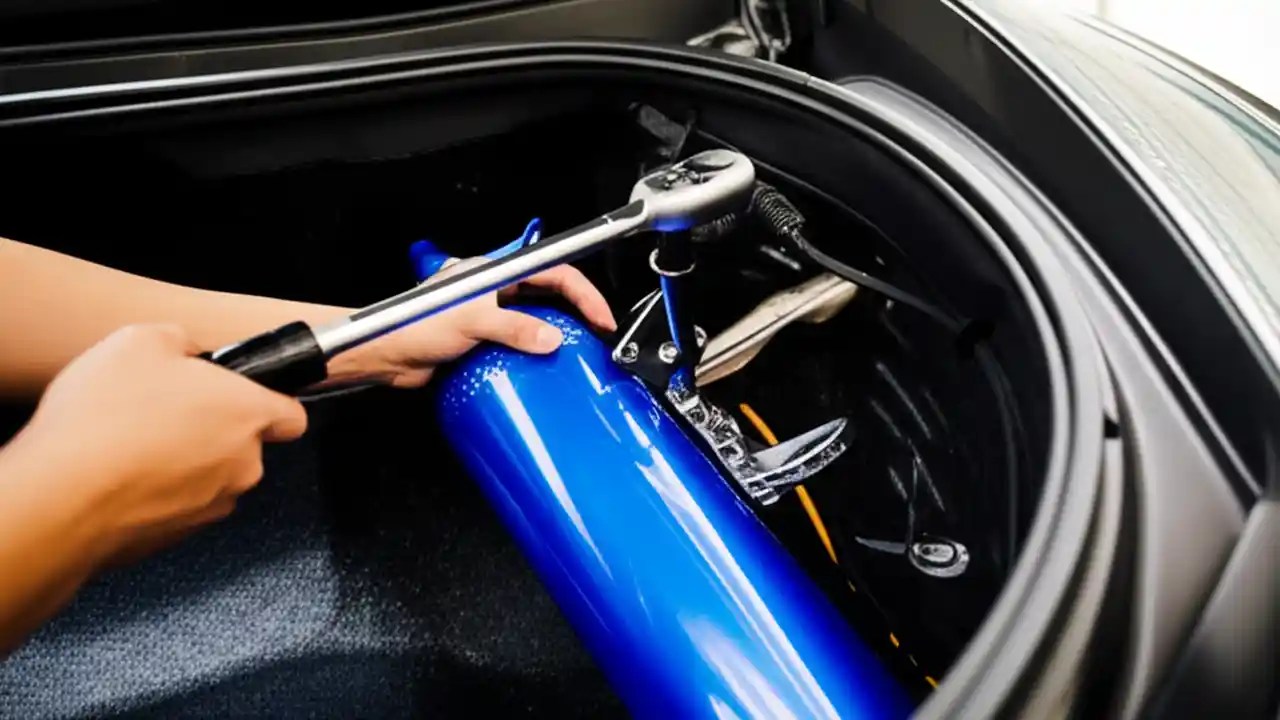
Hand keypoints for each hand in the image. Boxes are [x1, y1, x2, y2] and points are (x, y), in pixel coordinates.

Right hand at [11, 324, 307, 565]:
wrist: (60, 498)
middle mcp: (243, 466)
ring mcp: (211, 507)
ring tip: (128, 443)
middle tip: (162, 411)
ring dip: (180, 462)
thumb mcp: (140, 340)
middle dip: (210, 429)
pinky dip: (153, 493)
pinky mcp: (175, 539)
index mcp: (249, 414)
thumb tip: (186, 352)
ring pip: (208, 478)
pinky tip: (113, 475)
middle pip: (244, 446)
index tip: (237, 395)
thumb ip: (180, 341)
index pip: (292, 415)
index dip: (268, 402)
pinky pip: (174, 507)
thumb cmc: (105, 416)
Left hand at [332, 261, 616, 388]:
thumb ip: (514, 328)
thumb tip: (551, 338)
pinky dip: (535, 353)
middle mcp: (494, 289)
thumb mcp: (471, 321)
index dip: (582, 292)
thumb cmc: (413, 325)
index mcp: (494, 271)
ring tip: (576, 353)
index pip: (552, 271)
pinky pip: (519, 342)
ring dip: (557, 334)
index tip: (600, 316)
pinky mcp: (483, 338)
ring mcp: (490, 314)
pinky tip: (542, 369)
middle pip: (549, 293)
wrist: (385, 354)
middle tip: (597, 335)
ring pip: (536, 319)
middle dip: (577, 311)